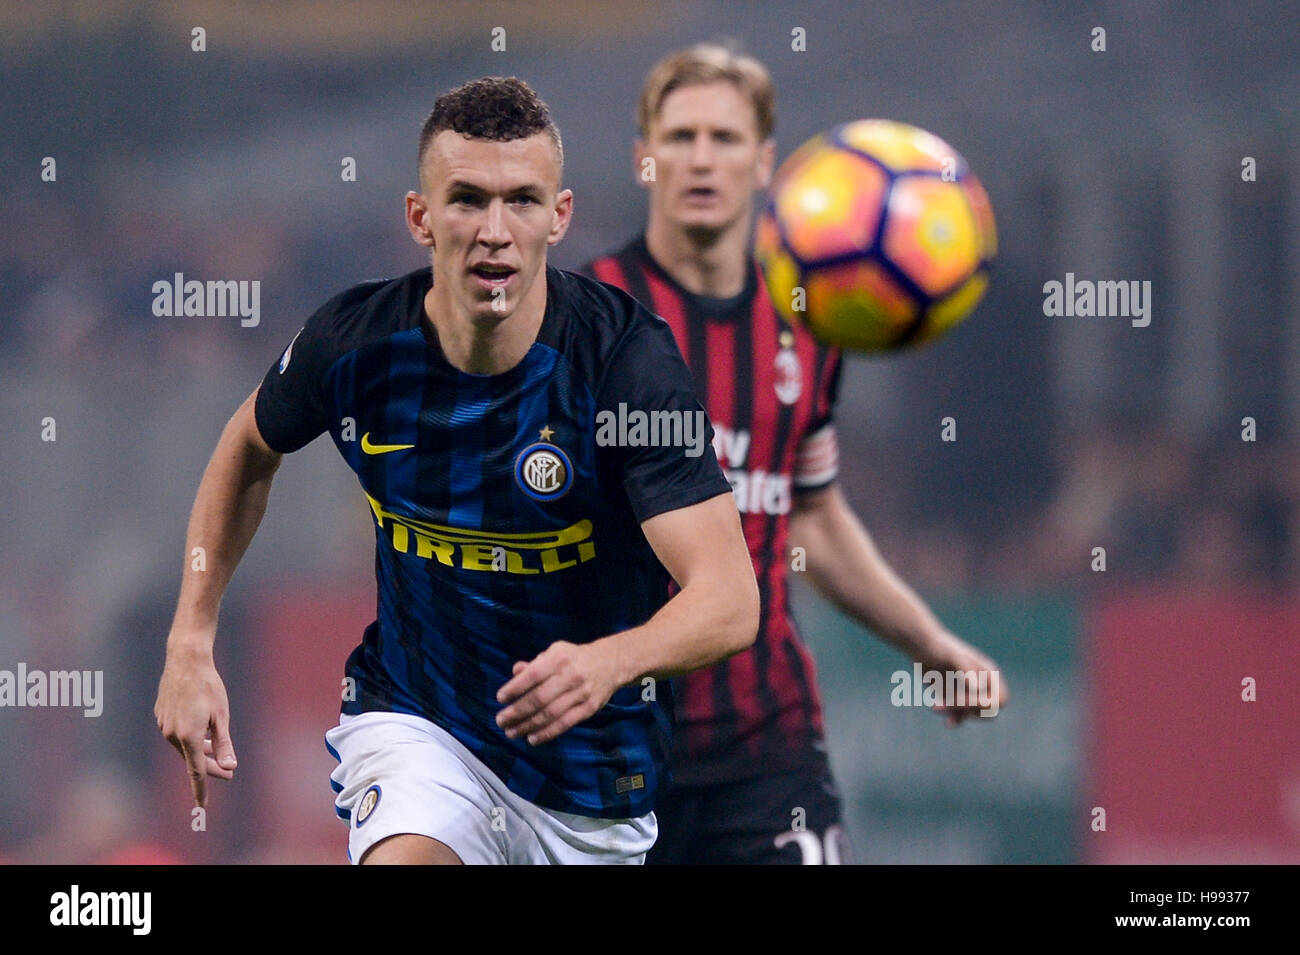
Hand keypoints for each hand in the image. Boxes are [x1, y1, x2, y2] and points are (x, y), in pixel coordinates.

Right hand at [154, 641, 237, 806]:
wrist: (186, 660)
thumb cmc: (208, 686)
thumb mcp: (222, 716)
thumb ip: (224, 744)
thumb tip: (230, 766)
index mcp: (188, 736)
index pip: (196, 770)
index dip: (201, 789)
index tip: (203, 806)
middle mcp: (172, 734)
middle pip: (191, 759)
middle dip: (209, 768)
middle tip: (228, 773)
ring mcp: (164, 725)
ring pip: (184, 746)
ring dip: (200, 752)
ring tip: (216, 754)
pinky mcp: (161, 716)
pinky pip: (177, 734)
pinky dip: (191, 738)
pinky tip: (202, 734)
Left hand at [495, 641, 621, 745]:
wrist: (611, 663)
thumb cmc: (575, 658)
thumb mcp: (555, 652)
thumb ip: (535, 664)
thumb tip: (515, 672)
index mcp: (559, 658)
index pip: (533, 675)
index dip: (515, 688)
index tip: (500, 698)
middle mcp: (571, 676)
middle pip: (539, 698)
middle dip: (517, 712)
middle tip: (501, 721)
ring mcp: (581, 693)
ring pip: (550, 714)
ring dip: (528, 726)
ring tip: (511, 732)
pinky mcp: (589, 708)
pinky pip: (565, 724)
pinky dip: (547, 733)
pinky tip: (532, 738)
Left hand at [922, 633, 1008, 725]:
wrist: (923, 646)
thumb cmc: (940, 648)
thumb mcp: (953, 656)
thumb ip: (965, 670)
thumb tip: (976, 688)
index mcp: (989, 674)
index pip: (1000, 700)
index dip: (984, 705)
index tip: (964, 701)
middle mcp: (983, 685)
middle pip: (987, 711)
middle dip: (968, 710)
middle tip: (951, 703)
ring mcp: (970, 693)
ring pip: (970, 714)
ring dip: (954, 712)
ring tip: (936, 706)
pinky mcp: (956, 698)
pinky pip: (959, 715)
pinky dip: (950, 716)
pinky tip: (937, 710)